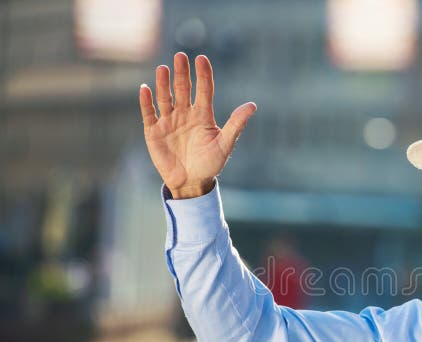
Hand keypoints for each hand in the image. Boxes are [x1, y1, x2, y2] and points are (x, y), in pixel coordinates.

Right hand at [138, 52, 256, 198]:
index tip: (202, 59)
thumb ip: (236, 124)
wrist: (191, 182)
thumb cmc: (210, 164)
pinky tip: (145, 89)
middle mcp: (185, 114)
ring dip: (164, 83)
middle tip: (181, 56)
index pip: (204, 90)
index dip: (203, 75)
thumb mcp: (225, 144)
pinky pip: (149, 113)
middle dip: (182, 73)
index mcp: (203, 115)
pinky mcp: (154, 131)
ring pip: (165, 97)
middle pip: (183, 89)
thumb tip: (252, 105)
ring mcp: (169, 121)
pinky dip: (147, 101)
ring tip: (163, 69)